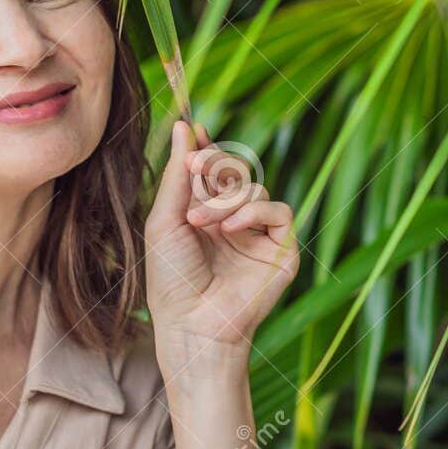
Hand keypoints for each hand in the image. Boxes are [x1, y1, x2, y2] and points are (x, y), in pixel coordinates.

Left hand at [143, 120, 299, 365]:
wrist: (190, 323)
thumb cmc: (171, 279)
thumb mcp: (165, 219)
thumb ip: (179, 173)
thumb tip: (185, 125)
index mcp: (205, 214)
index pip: (214, 171)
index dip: (207, 149)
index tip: (193, 131)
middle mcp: (233, 222)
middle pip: (237, 172)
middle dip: (215, 165)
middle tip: (195, 168)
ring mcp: (258, 236)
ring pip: (255, 188)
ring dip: (226, 197)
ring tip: (200, 221)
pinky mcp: (281, 250)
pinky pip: (279, 210)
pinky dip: (255, 210)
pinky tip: (230, 227)